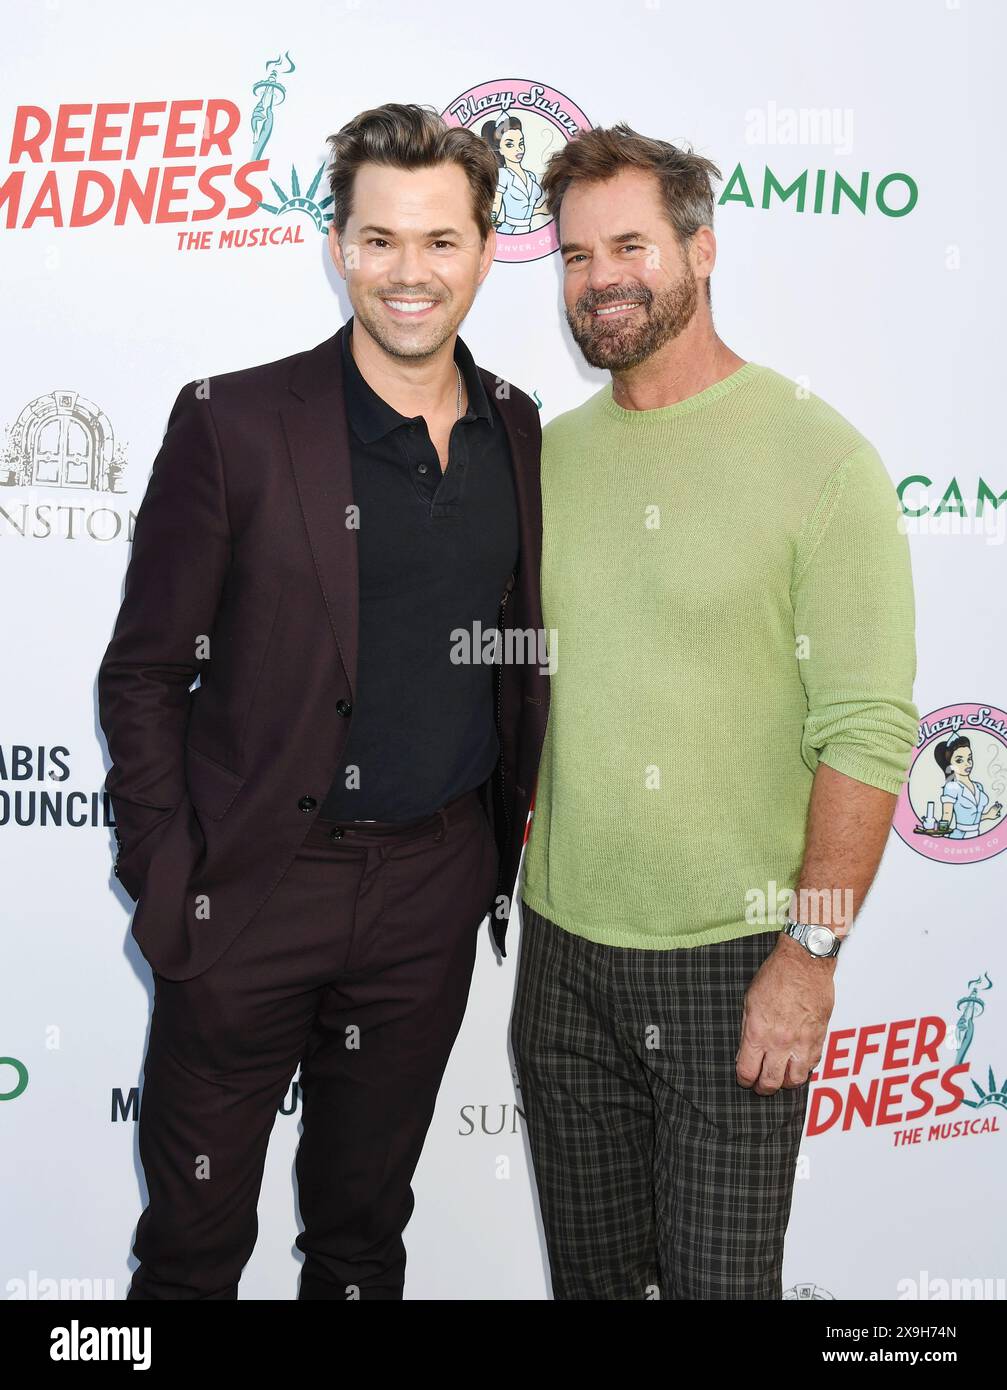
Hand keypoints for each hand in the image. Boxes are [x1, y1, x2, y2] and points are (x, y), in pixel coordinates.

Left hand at [736, 934, 834, 1094]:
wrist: (804, 963)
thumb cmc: (776, 976)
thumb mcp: (749, 1002)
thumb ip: (747, 1030)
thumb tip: (745, 1053)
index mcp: (758, 1033)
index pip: (748, 1071)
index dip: (744, 1080)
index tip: (745, 1079)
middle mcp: (780, 1042)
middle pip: (771, 1082)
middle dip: (763, 1088)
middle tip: (761, 1085)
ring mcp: (801, 1043)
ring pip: (795, 1080)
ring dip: (786, 1081)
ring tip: (780, 1076)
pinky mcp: (819, 1039)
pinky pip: (812, 1065)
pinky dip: (803, 1068)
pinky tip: (797, 1062)